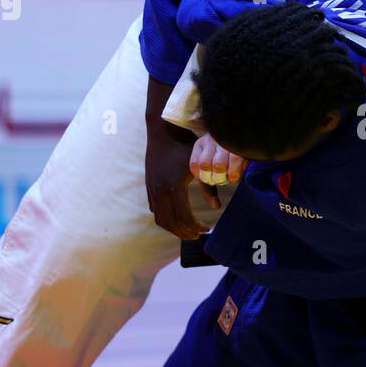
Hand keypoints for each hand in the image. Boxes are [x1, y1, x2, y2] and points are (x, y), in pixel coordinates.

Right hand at [145, 113, 206, 238]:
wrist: (163, 132)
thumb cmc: (184, 146)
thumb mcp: (199, 166)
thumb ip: (209, 187)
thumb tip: (217, 207)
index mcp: (174, 187)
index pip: (184, 218)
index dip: (196, 227)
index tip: (206, 228)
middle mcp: (160, 191)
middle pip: (171, 223)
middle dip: (185, 232)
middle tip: (198, 234)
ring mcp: (152, 189)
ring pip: (160, 218)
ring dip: (174, 228)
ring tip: (187, 230)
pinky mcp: (149, 187)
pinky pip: (155, 210)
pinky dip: (165, 218)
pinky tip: (176, 217)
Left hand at [189, 132, 246, 209]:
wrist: (244, 136)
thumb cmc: (226, 156)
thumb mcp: (214, 167)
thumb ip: (209, 186)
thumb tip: (215, 206)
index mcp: (200, 145)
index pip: (194, 165)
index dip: (202, 177)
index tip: (210, 179)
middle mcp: (211, 141)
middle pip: (205, 165)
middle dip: (213, 178)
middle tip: (220, 179)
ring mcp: (224, 142)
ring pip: (218, 165)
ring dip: (224, 177)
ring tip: (228, 177)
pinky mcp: (238, 146)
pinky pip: (235, 163)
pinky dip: (235, 174)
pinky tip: (236, 175)